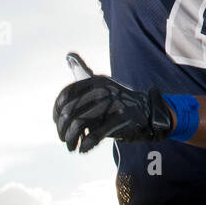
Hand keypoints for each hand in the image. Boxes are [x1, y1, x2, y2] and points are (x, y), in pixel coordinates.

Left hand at [53, 53, 174, 152]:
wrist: (149, 112)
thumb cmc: (118, 101)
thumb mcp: (101, 85)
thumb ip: (83, 72)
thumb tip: (69, 55)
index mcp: (96, 81)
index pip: (66, 95)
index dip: (57, 111)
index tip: (56, 123)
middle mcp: (104, 89)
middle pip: (70, 111)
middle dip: (62, 128)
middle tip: (63, 139)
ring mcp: (114, 103)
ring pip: (80, 123)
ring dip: (71, 138)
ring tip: (71, 146)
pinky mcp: (122, 119)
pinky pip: (96, 134)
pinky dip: (86, 144)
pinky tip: (83, 149)